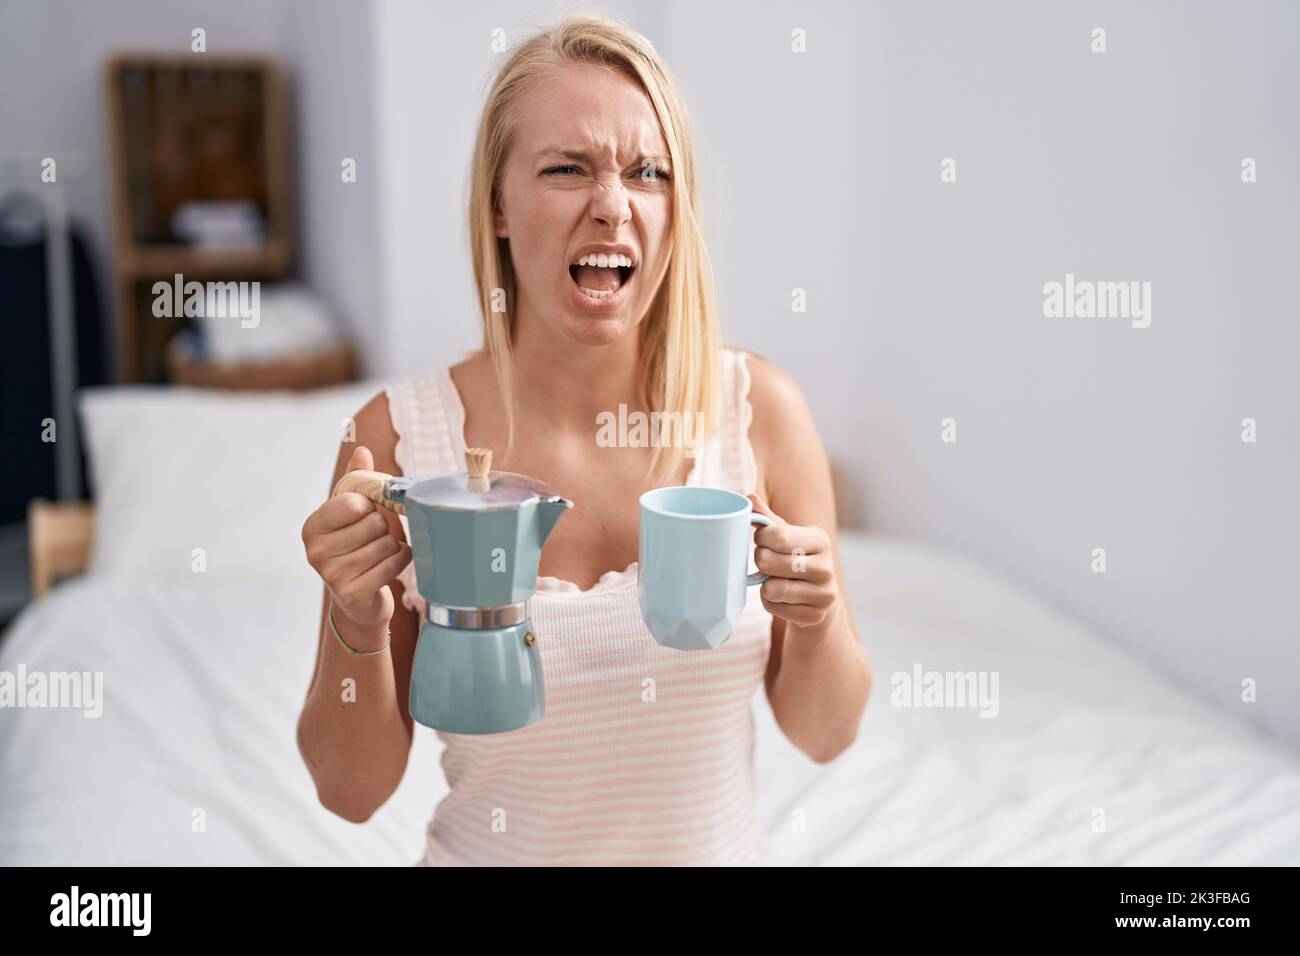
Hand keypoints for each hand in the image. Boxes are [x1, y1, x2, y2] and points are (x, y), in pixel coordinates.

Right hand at [302, 445, 411, 626]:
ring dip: (392, 546)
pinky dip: (401, 561)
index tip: (364, 517)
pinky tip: (390, 565)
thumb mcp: (351, 515)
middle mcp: (316, 551)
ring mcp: (332, 575)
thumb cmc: (355, 548)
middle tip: (374, 540)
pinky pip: (394, 563)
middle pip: (375, 522)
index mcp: (312, 527)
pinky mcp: (353, 593)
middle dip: (384, 528)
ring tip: (380, 555)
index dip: (369, 507)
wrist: (357, 601)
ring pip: (387, 543)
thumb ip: (356, 482)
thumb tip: (361, 450)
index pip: (354, 503)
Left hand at [748, 494, 837, 629]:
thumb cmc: (796, 557)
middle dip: (760, 561)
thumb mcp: (786, 535)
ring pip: (771, 589)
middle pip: (769, 562)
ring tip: (774, 579)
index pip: (777, 535)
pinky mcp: (816, 616)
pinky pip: (774, 608)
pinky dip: (770, 603)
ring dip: (764, 585)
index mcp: (820, 540)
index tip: (762, 540)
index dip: (761, 538)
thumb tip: (749, 497)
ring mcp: (824, 594)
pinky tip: (781, 598)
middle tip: (766, 561)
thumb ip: (767, 518)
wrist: (819, 596)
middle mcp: (827, 567)